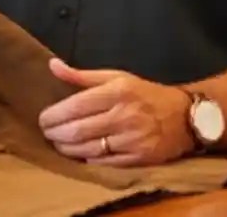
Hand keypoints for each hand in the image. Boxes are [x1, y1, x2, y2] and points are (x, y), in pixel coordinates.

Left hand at [38, 58, 194, 166]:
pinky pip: (104, 162)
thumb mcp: (116, 77)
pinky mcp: (138, 158)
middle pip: (78, 130)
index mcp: (117, 92)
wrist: (184, 117)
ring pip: (88, 149)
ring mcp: (131, 139)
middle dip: (56, 134)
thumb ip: (82, 75)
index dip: (54, 115)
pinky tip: (80, 153)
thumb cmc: (145, 94)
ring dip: (67, 148)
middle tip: (47, 133)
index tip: (43, 118)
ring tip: (59, 143)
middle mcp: (124, 115)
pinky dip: (87, 158)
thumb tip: (52, 65)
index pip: (75, 106)